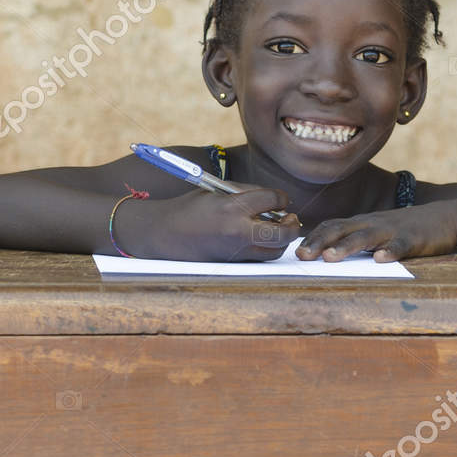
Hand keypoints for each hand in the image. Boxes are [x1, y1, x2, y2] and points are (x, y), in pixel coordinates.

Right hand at [123, 188, 301, 261]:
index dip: (282, 197)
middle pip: (283, 232)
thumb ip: (247, 193)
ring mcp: (237, 251)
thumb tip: (275, 200)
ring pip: (276, 250)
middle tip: (290, 217)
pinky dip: (266, 248)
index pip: (273, 199)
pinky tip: (260, 239)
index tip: (280, 199)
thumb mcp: (217, 192)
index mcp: (233, 207)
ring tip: (276, 229)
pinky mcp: (233, 263)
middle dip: (292, 224)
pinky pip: (260, 258)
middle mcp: (238, 231)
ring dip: (281, 239)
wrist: (164, 234)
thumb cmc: (190, 208)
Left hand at [295, 203, 456, 262]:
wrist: (444, 217)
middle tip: (301, 257)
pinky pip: (400, 246)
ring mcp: (392, 230)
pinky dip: (390, 252)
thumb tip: (321, 254)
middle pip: (342, 230)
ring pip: (366, 237)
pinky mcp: (413, 239)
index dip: (313, 238)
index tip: (294, 253)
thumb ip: (352, 238)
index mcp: (361, 223)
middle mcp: (372, 224)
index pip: (331, 226)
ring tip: (330, 258)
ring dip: (347, 247)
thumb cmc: (402, 228)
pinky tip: (380, 260)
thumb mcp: (374, 230)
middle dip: (320, 243)